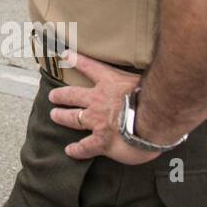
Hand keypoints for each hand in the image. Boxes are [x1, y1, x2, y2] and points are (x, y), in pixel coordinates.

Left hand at [47, 48, 160, 165]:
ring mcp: (97, 121)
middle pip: (73, 95)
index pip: (90, 67)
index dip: (77, 60)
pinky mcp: (101, 141)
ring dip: (62, 116)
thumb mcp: (145, 80)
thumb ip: (139, 81)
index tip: (65, 55)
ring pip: (73, 118)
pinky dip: (77, 149)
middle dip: (61, 95)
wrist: (155, 119)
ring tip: (54, 115)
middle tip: (52, 96)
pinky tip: (70, 151)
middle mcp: (98, 100)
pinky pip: (85, 146)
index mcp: (110, 83)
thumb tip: (150, 81)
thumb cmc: (154, 98)